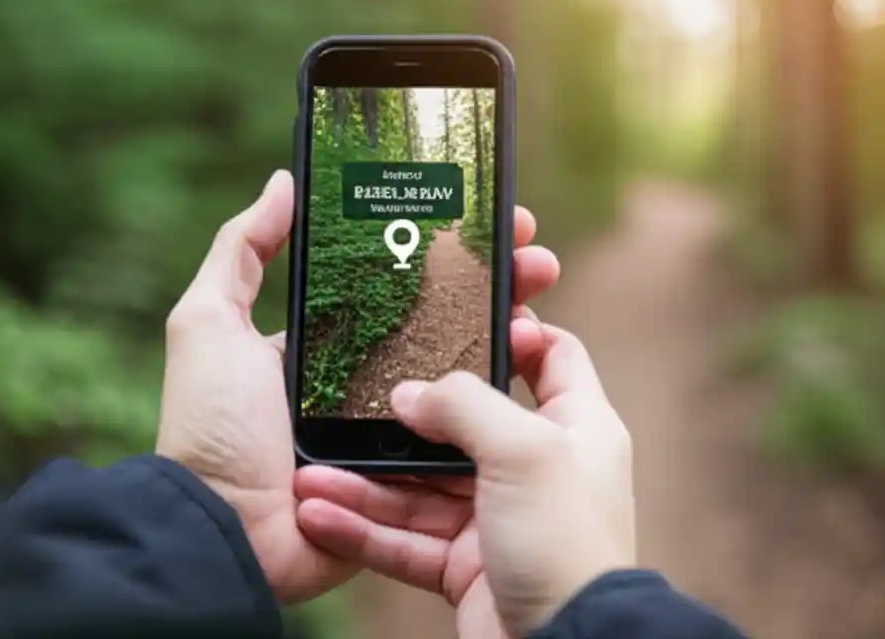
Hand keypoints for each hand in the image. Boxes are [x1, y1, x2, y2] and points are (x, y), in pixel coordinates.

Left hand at [155, 169, 561, 603]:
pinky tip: (531, 367)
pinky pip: (462, 439)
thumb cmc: (211, 427)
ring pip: (465, 377)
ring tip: (537, 304)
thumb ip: (240, 250)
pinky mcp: (411, 478)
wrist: (224, 533)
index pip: (399, 284)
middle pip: (445, 323)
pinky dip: (498, 407)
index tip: (486, 222)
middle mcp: (365, 383)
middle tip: (535, 257)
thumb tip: (285, 182)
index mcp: (327, 344)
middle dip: (495, 285)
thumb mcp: (207, 324)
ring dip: (509, 337)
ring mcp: (391, 432)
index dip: (442, 253)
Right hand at [293, 326, 634, 635]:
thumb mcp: (524, 450)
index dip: (510, 333)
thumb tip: (408, 394)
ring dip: (366, 483)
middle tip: (350, 401)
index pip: (549, 358)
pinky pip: (406, 540)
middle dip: (402, 421)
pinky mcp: (467, 567)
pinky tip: (319, 516)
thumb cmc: (568, 544)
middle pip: (463, 425)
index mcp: (575, 427)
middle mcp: (537, 469)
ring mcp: (499, 519)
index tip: (457, 317)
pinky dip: (364, 530)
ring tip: (310, 474)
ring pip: (421, 488)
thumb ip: (463, 404)